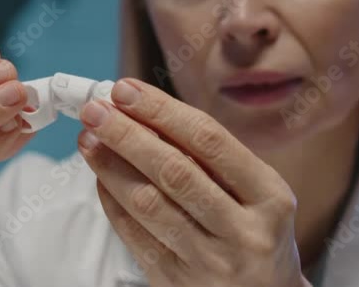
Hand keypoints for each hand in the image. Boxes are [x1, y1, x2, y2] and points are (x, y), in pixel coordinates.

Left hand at [76, 78, 307, 286]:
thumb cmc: (256, 231)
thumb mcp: (257, 192)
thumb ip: (211, 156)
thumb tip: (142, 112)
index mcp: (270, 197)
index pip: (209, 140)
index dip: (162, 110)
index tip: (126, 90)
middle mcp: (243, 232)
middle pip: (174, 171)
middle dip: (127, 134)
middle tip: (95, 109)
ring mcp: (210, 262)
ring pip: (148, 204)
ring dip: (111, 166)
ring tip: (89, 139)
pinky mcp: (177, 284)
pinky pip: (135, 236)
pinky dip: (112, 202)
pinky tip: (100, 177)